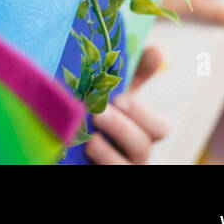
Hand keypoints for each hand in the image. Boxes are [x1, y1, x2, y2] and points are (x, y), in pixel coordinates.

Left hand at [85, 46, 170, 164]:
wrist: (64, 140)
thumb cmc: (94, 113)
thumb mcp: (110, 93)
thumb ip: (132, 73)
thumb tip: (158, 50)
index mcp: (142, 131)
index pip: (159, 128)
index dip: (143, 114)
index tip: (119, 98)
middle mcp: (134, 155)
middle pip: (143, 146)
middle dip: (122, 128)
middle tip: (99, 113)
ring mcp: (117, 166)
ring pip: (125, 166)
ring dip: (108, 151)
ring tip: (89, 137)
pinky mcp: (97, 172)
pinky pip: (105, 173)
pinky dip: (98, 162)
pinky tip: (81, 149)